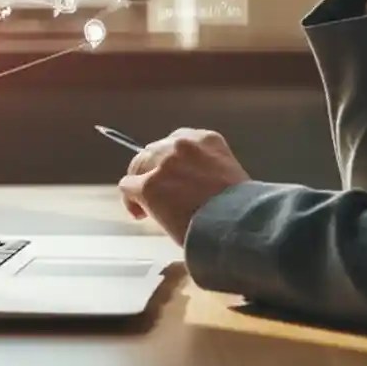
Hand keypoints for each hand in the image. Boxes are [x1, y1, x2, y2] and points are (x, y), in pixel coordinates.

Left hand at [118, 128, 250, 244]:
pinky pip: (128, 187)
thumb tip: (192, 185)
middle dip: (154, 172)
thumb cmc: (239, 210)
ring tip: (148, 207)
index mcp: (207, 140)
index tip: (173, 176)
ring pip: (139, 166)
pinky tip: (141, 214)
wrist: (236, 226)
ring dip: (141, 184)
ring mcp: (164, 165)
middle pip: (154, 151)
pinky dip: (131, 201)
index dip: (171, 161)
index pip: (178, 140)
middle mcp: (183, 145)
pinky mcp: (149, 186)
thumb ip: (208, 169)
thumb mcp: (230, 175)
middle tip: (159, 194)